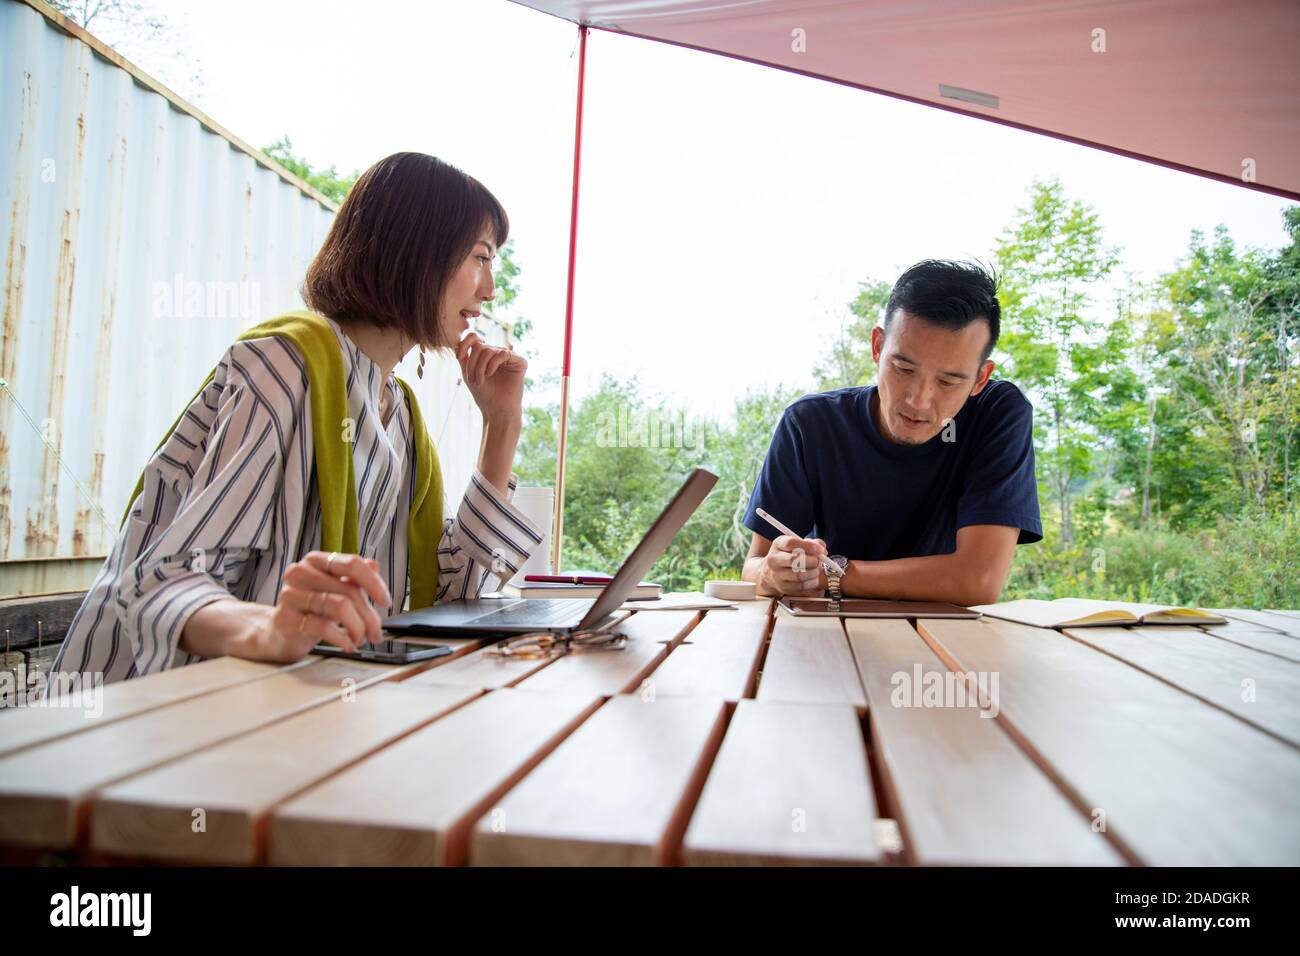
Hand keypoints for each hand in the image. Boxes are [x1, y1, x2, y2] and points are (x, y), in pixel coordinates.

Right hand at [260, 551, 392, 660]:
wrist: (277, 633)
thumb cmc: (311, 610)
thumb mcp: (335, 590)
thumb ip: (354, 578)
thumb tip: (374, 567)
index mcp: (316, 561)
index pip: (352, 564)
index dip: (374, 583)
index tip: (385, 602)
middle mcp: (301, 573)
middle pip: (349, 590)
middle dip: (369, 616)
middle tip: (376, 633)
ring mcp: (291, 594)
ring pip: (339, 607)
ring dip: (358, 628)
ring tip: (361, 639)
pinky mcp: (285, 618)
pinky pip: (322, 626)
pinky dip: (342, 638)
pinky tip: (347, 645)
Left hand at [457, 332, 525, 422]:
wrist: (496, 410)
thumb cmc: (484, 394)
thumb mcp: (468, 373)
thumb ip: (463, 357)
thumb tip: (457, 342)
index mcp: (487, 354)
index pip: (475, 338)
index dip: (465, 343)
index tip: (459, 357)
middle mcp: (499, 353)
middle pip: (480, 346)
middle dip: (473, 363)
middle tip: (472, 379)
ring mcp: (510, 357)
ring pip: (489, 350)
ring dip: (480, 367)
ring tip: (480, 381)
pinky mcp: (520, 361)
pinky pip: (503, 354)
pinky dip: (493, 364)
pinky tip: (490, 375)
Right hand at [757, 535, 827, 595]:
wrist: (769, 573)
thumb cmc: (786, 556)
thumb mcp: (795, 545)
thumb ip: (810, 543)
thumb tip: (821, 548)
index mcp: (778, 545)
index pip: (791, 543)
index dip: (808, 546)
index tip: (820, 550)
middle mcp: (774, 559)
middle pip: (794, 560)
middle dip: (812, 561)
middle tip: (818, 561)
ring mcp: (777, 575)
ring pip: (799, 575)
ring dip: (813, 573)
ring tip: (816, 570)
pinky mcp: (782, 587)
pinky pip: (801, 586)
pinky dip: (811, 583)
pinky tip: (813, 579)